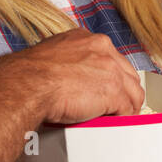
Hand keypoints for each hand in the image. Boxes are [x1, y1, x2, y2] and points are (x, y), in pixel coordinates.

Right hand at [0, 28, 143, 124]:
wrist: (29, 84)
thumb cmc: (30, 74)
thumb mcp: (52, 55)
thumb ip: (68, 61)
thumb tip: (67, 76)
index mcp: (88, 39)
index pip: (112, 58)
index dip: (112, 76)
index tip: (107, 88)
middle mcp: (103, 49)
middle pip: (127, 73)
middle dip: (124, 91)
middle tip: (118, 106)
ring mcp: (111, 69)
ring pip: (133, 91)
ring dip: (127, 106)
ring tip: (119, 117)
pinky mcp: (113, 91)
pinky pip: (127, 107)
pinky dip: (122, 117)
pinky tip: (114, 122)